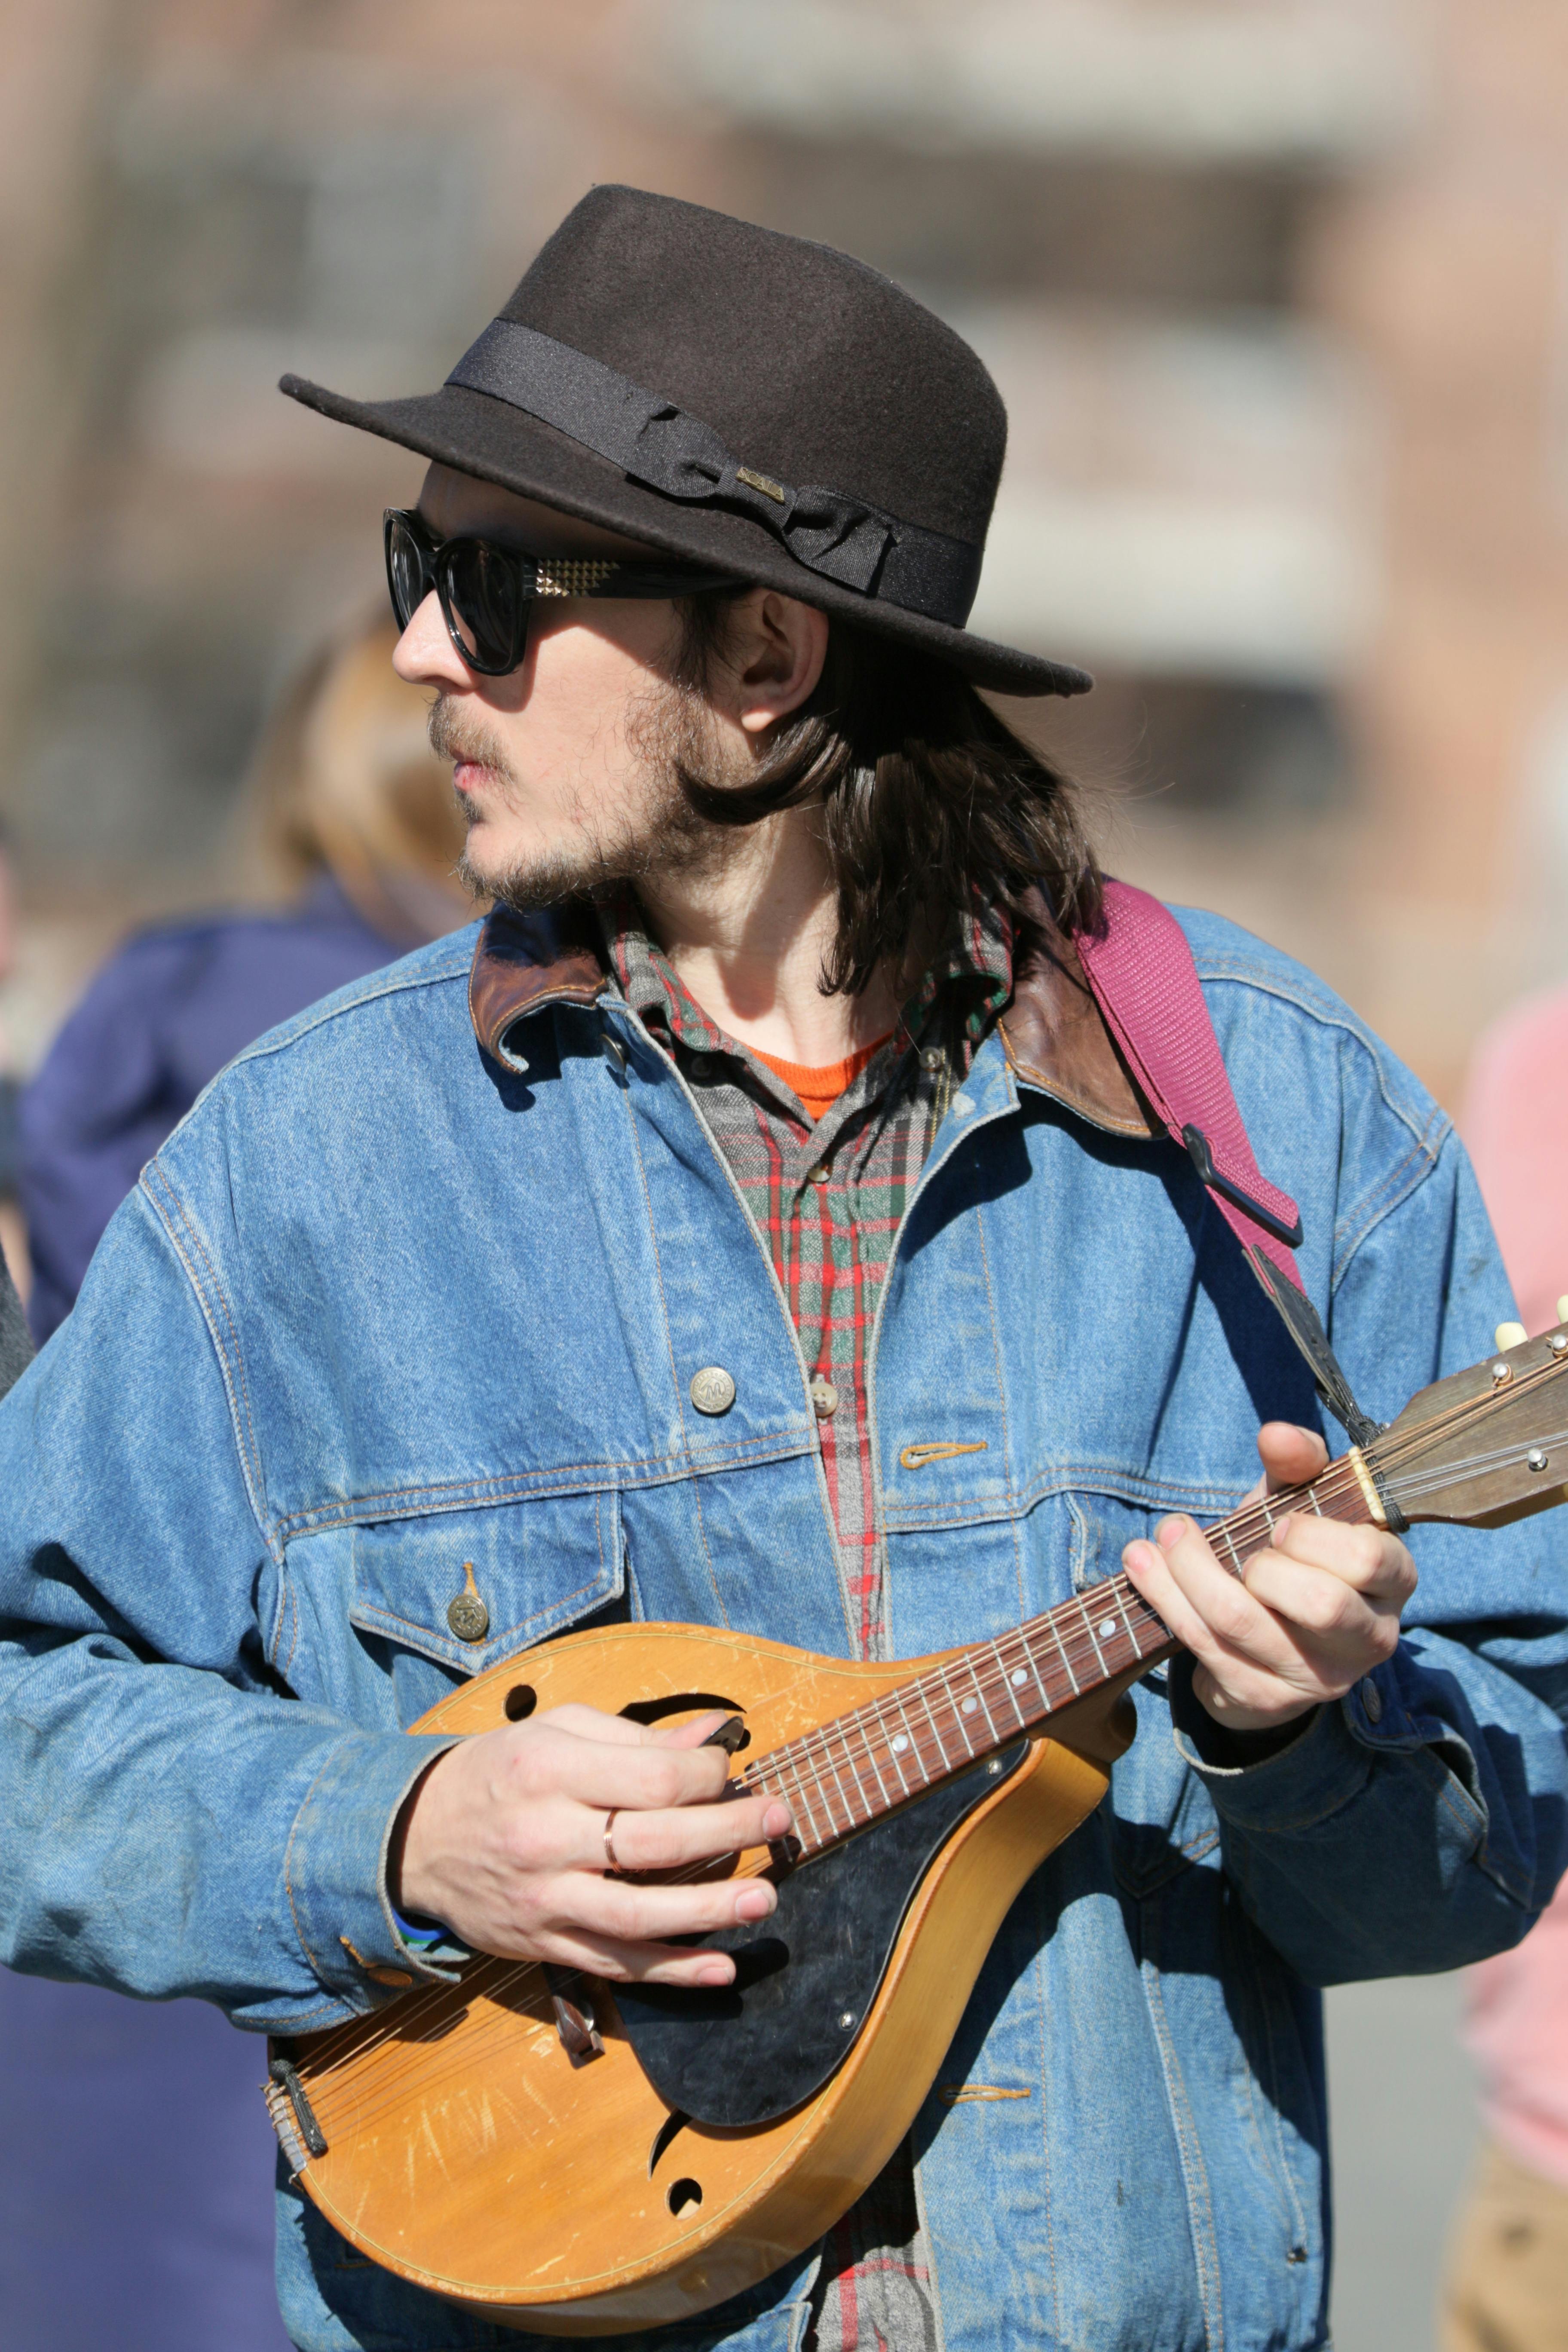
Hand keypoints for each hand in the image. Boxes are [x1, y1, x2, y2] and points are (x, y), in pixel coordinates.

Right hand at [393, 1705, 791, 1988]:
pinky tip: (719, 1967)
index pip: (652, 1779)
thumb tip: (714, 1736)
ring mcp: (544, 1899)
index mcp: (551, 1771)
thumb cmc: (498, 1772)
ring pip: (638, 1914)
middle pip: (655, 1843)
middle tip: (781, 1821)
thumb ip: (636, 1737)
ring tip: (765, 1900)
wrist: (415, 1837)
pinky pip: (615, 1963)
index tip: (729, 1773)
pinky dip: (671, 1970)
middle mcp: (546, 1837)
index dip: (706, 1777)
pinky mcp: (542, 1944)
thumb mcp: (557, 1731)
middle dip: (728, 1834)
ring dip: (710, 1911)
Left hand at [1121, 1421, 1416, 1734]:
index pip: (1369, 1558)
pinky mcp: (1266, 1699)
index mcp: (1392, 1582)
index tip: (1279, 1525)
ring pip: (1244, 1624)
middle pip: (1318, 1604)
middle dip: (1256, 1563)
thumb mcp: (1301, 1500)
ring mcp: (1319, 1677)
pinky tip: (1142, 1567)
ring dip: (1186, 1572)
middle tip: (1232, 1543)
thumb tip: (1275, 1434)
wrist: (1270, 1631)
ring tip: (1159, 1537)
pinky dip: (1165, 1599)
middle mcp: (1368, 1638)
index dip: (1314, 1537)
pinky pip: (1206, 1647)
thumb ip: (1297, 1461)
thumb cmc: (1295, 1551)